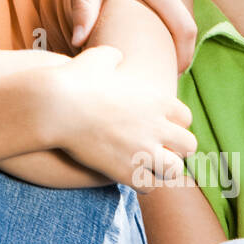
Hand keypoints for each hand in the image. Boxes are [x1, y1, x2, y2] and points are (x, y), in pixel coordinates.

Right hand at [35, 45, 196, 187]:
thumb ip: (114, 57)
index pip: (185, 118)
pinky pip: (148, 185)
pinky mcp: (126, 170)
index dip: (172, 124)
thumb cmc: (73, 80)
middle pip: (188, 145)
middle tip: (154, 148)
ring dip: (162, 169)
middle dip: (174, 148)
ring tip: (145, 165)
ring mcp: (143, 150)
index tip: (156, 126)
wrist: (55, 107)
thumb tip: (115, 58)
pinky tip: (126, 173)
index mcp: (156, 99)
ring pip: (175, 170)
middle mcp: (156, 125)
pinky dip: (140, 182)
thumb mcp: (98, 58)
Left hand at [70, 0, 196, 69]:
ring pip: (189, 2)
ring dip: (179, 22)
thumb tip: (79, 40)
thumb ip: (84, 6)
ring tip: (159, 39)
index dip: (182, 56)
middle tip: (160, 62)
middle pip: (188, 20)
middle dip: (179, 44)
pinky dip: (178, 3)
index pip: (185, 30)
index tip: (172, 72)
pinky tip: (159, 10)